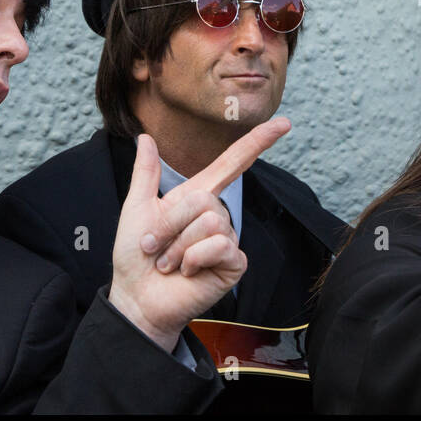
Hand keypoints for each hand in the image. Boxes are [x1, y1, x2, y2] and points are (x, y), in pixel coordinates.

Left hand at [107, 117, 290, 351]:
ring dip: (178, 245)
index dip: (258, 142)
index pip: (233, 163)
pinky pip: (218, 245)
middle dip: (171, 224)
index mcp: (197, 198)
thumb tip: (146, 137)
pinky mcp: (234, 263)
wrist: (136, 297)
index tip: (285, 123)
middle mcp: (217, 216)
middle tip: (155, 246)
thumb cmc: (135, 257)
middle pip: (204, 199)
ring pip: (210, 223)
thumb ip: (145, 173)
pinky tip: (186, 272)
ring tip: (169, 263)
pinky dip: (193, 258)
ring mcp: (228, 240)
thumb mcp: (137, 208)